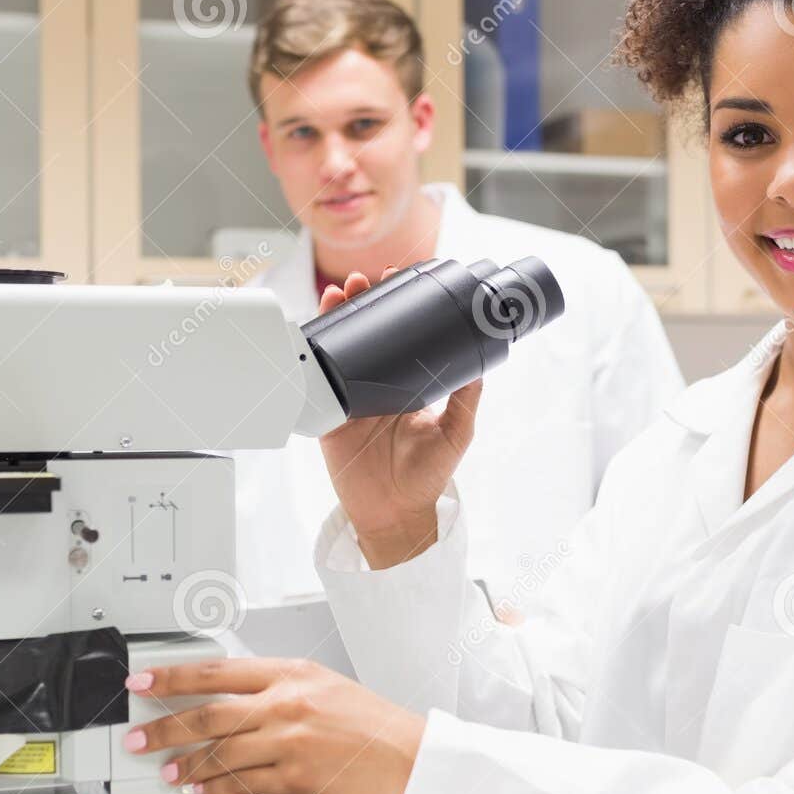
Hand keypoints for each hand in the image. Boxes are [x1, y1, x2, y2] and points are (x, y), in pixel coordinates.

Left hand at [122, 659, 424, 793]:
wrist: (411, 757)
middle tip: (137, 738)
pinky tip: (201, 793)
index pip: (217, 671)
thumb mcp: (324, 687)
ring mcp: (291, 740)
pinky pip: (243, 784)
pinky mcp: (297, 776)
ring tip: (167, 772)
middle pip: (208, 714)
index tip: (142, 681)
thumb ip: (277, 690)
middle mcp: (287, 702)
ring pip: (221, 752)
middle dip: (164, 728)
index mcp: (292, 673)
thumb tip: (228, 701)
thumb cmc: (372, 725)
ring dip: (187, 765)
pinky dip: (216, 790)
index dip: (172, 677)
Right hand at [317, 268, 481, 568]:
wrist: (393, 514)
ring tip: (340, 292)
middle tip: (365, 280)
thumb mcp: (456, 432)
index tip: (399, 279)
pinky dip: (314, 351)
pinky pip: (318, 377)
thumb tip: (480, 364)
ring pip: (341, 346)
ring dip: (338, 315)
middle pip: (367, 331)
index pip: (402, 333)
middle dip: (363, 301)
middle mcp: (379, 384)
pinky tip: (315, 327)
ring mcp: (351, 396)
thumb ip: (465, 398)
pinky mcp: (329, 413)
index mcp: (408, 383)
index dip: (398, 305)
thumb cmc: (427, 477)